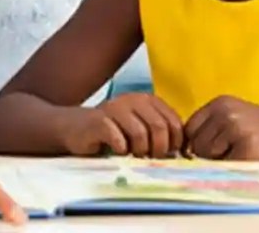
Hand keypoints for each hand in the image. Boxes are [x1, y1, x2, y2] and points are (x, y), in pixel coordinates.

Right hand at [57, 93, 182, 157]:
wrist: (75, 129)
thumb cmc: (112, 133)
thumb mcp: (141, 129)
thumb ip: (161, 133)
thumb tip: (183, 152)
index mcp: (148, 100)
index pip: (175, 122)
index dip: (175, 143)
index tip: (166, 155)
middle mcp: (133, 99)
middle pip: (160, 127)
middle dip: (158, 149)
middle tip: (150, 159)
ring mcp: (115, 108)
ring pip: (141, 133)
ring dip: (139, 152)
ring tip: (132, 155)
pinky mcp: (98, 120)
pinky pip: (119, 139)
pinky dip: (121, 151)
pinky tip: (116, 151)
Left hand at [184, 96, 258, 161]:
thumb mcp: (235, 117)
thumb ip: (210, 128)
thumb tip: (182, 151)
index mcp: (219, 103)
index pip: (189, 129)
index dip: (196, 144)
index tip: (214, 149)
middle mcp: (225, 113)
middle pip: (196, 144)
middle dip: (209, 155)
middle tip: (235, 150)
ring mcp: (236, 129)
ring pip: (208, 157)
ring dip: (222, 161)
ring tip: (244, 152)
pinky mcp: (248, 147)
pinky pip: (226, 166)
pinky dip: (235, 168)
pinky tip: (252, 158)